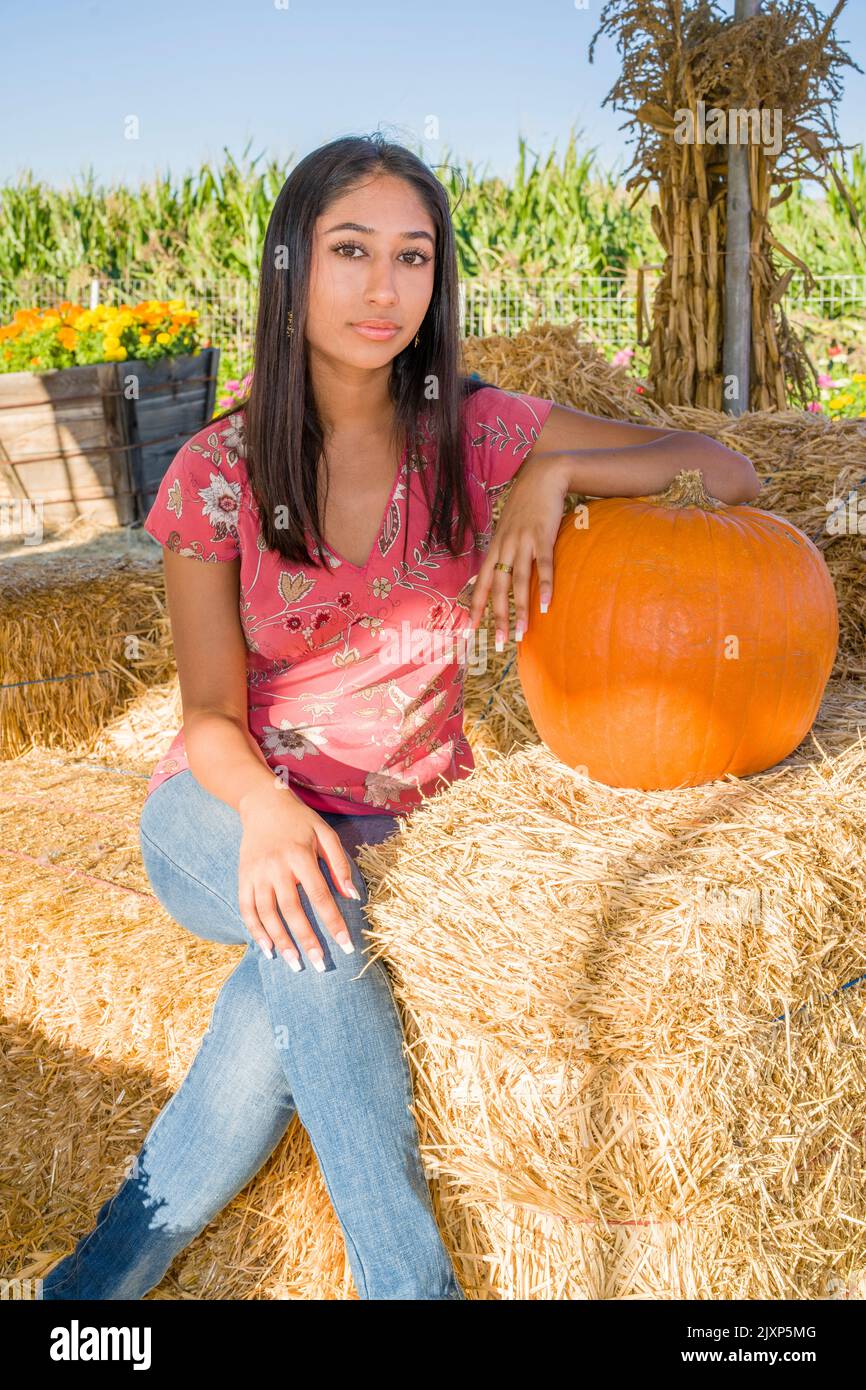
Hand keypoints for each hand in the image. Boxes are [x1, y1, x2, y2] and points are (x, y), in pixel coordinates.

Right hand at [237, 782, 360, 970]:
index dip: (333, 922)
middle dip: (307, 940)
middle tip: (321, 965)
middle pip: (292, 910)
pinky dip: (255, 931)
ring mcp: (256, 873)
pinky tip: (267, 949)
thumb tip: (352, 897)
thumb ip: (339, 864)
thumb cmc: (300, 822)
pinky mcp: (243, 877)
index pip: (320, 895)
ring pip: (267, 914)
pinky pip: (246, 909)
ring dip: (281, 941)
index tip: (346, 946)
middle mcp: (276, 866)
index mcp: (299, 855)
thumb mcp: (326, 834)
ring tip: (295, 964)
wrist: (262, 804)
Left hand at [467, 455, 567, 646]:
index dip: (476, 606)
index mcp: (495, 548)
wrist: (542, 477)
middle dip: (496, 618)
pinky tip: (547, 605)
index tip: (471, 629)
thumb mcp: (507, 529)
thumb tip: (498, 573)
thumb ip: (503, 551)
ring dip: (520, 610)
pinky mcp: (543, 537)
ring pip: (518, 582)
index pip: (481, 583)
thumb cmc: (525, 506)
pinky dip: (544, 586)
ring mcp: (523, 542)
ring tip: (521, 633)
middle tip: (497, 644)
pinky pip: (543, 565)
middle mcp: (505, 547)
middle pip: (498, 588)